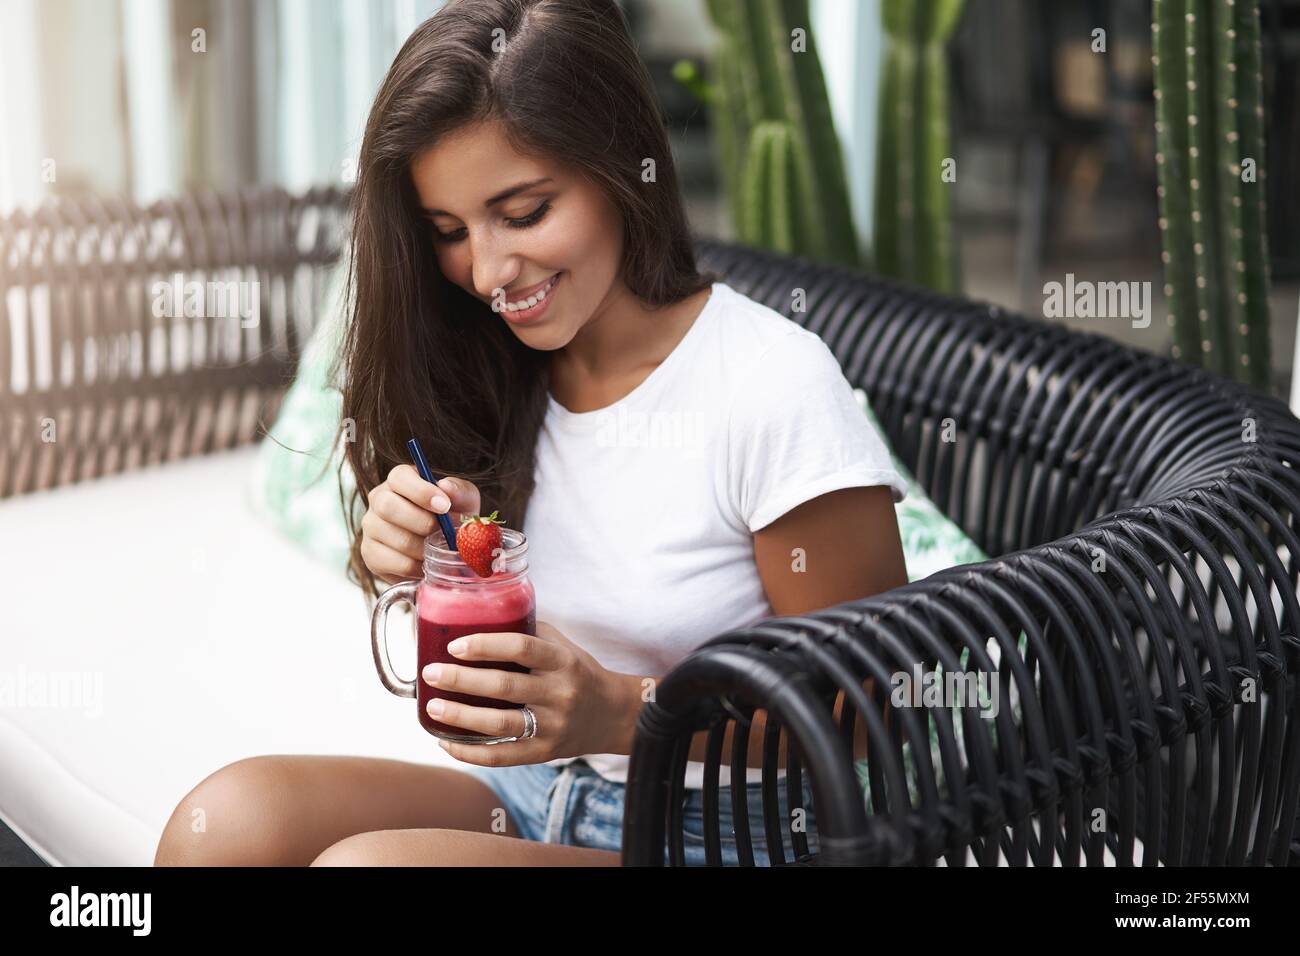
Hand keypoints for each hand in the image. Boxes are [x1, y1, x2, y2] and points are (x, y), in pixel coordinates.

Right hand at [360, 466, 480, 584]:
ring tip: (438, 549)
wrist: (442, 547)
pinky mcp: (371, 555)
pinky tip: (426, 562)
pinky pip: (396, 562)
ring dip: (424, 548)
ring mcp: (371, 528)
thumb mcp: (463, 501)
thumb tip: (446, 487)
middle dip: (422, 522)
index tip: (444, 506)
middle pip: (388, 506)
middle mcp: (378, 499)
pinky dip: (418, 566)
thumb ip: (458, 491)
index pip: (399, 477)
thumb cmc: (452, 516)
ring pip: (395, 538)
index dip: (422, 492)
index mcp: (399, 480)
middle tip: (442, 532)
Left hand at [424, 621, 627, 765]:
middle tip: (431, 672)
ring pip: (500, 723)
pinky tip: (445, 741)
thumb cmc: (577, 672)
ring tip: (433, 706)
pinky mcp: (543, 753)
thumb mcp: (562, 646)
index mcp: (563, 661)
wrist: (611, 715)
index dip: (486, 645)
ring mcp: (552, 726)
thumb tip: (479, 617)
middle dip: (462, 679)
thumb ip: (528, 633)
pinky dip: (470, 751)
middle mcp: (559, 693)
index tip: (455, 645)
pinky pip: (502, 756)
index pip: (522, 648)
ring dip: (461, 716)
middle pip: (505, 686)